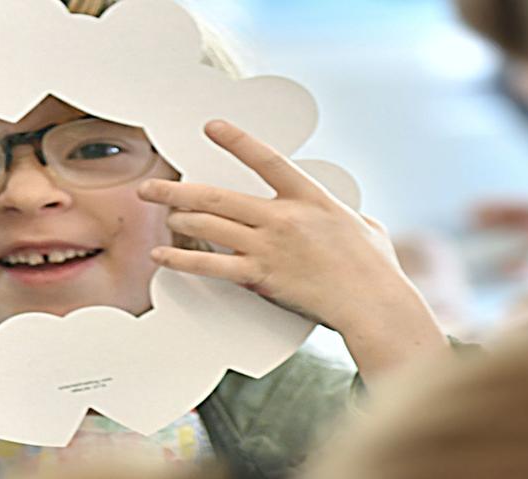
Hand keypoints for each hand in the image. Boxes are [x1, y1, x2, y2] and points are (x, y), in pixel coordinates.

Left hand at [138, 120, 449, 379]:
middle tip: (152, 187)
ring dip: (180, 220)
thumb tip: (354, 219)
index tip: (212, 126)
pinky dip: (182, 260)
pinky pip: (211, 266)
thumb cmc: (376, 270)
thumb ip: (351, 216)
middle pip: (218, 197)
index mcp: (310, 197)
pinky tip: (163, 256)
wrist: (373, 303)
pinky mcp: (261, 276)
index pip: (266, 159)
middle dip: (178, 190)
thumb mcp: (369, 227)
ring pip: (209, 226)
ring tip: (165, 217)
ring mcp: (269, 246)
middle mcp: (283, 217)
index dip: (237, 141)